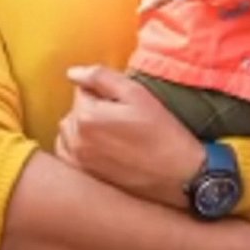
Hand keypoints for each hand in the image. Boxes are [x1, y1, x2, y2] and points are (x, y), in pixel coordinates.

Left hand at [56, 64, 203, 207]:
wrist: (179, 176)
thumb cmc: (162, 132)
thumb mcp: (137, 94)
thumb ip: (100, 77)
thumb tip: (72, 73)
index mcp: (86, 116)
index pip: (82, 89)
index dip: (105, 93)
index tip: (125, 105)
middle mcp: (75, 140)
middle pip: (76, 110)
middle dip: (94, 109)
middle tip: (124, 120)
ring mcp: (78, 161)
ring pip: (72, 131)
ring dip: (87, 128)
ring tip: (117, 136)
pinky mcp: (85, 177)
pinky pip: (70, 152)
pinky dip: (82, 147)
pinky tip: (106, 151)